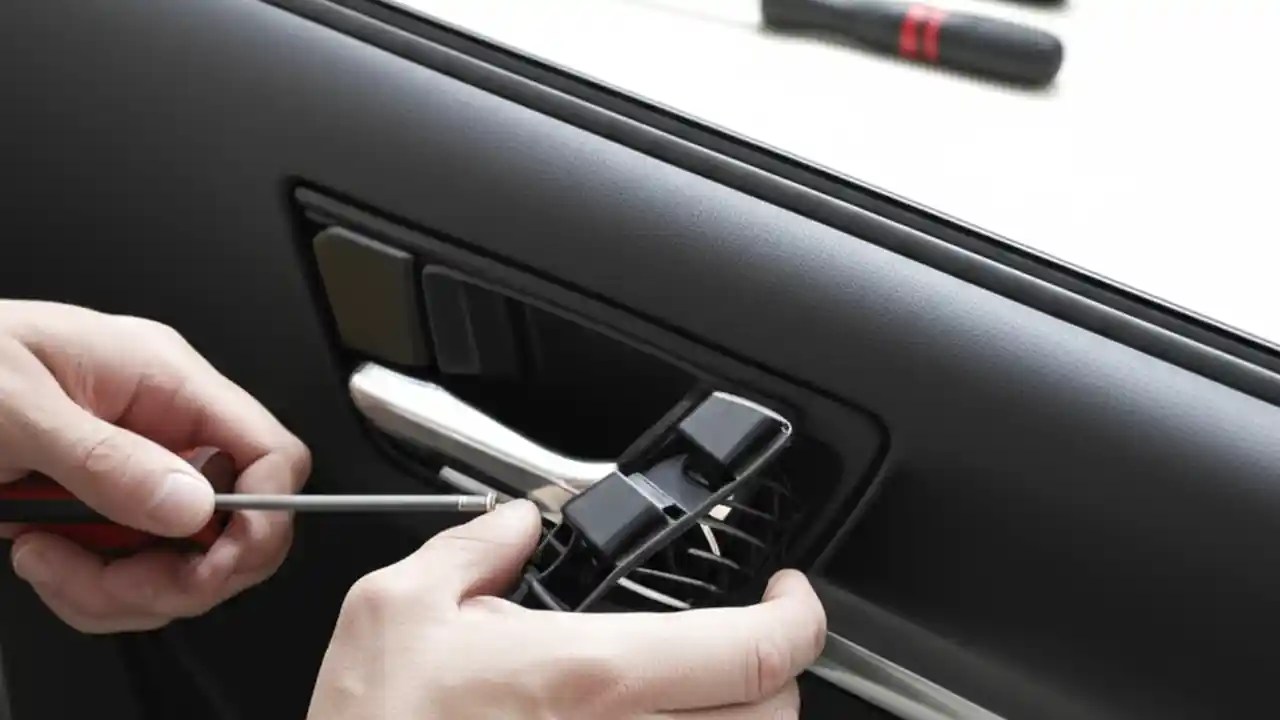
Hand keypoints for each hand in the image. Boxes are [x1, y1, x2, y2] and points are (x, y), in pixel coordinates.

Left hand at [0, 300, 310, 632]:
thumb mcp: (11, 409)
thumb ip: (105, 459)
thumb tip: (193, 505)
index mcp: (162, 377)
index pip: (270, 449)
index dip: (265, 513)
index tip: (217, 563)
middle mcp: (161, 425)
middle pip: (234, 523)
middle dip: (179, 572)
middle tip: (117, 583)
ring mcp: (134, 470)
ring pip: (184, 562)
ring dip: (118, 589)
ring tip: (47, 560)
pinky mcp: (103, 507)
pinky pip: (133, 572)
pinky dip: (91, 590)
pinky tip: (41, 557)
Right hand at [308, 499, 825, 718]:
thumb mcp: (395, 610)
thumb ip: (474, 547)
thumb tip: (518, 526)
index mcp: (590, 677)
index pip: (755, 648)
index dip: (799, 614)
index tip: (789, 594)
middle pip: (776, 713)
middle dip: (775, 668)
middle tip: (745, 641)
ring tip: (711, 692)